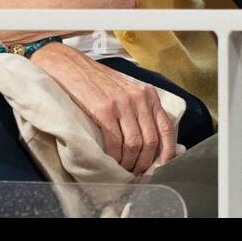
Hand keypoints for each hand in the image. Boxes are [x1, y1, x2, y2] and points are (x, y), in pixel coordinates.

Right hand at [31, 43, 176, 175]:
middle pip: (150, 140)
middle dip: (145, 162)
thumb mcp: (128, 91)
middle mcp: (139, 98)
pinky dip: (115, 157)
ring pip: (134, 144)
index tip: (164, 166)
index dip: (168, 150)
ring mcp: (122, 104)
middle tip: (137, 172)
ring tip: (124, 170)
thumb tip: (151, 140)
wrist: (73, 67)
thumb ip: (141, 109)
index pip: (166, 127)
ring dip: (130, 162)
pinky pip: (115, 141)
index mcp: (148, 94)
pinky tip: (111, 161)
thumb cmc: (100, 82)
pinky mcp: (104, 110)